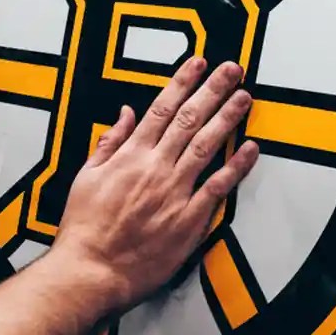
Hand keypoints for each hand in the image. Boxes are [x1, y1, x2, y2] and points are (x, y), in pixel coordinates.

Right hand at [49, 57, 259, 312]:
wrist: (90, 271)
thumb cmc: (85, 230)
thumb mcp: (86, 178)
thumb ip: (108, 144)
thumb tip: (124, 116)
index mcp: (129, 156)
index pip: (161, 109)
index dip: (182, 83)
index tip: (197, 64)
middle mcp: (155, 168)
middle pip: (189, 120)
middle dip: (213, 90)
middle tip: (231, 70)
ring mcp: (174, 192)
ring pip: (206, 145)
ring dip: (228, 118)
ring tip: (244, 97)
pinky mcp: (189, 219)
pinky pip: (218, 186)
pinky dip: (235, 166)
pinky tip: (250, 148)